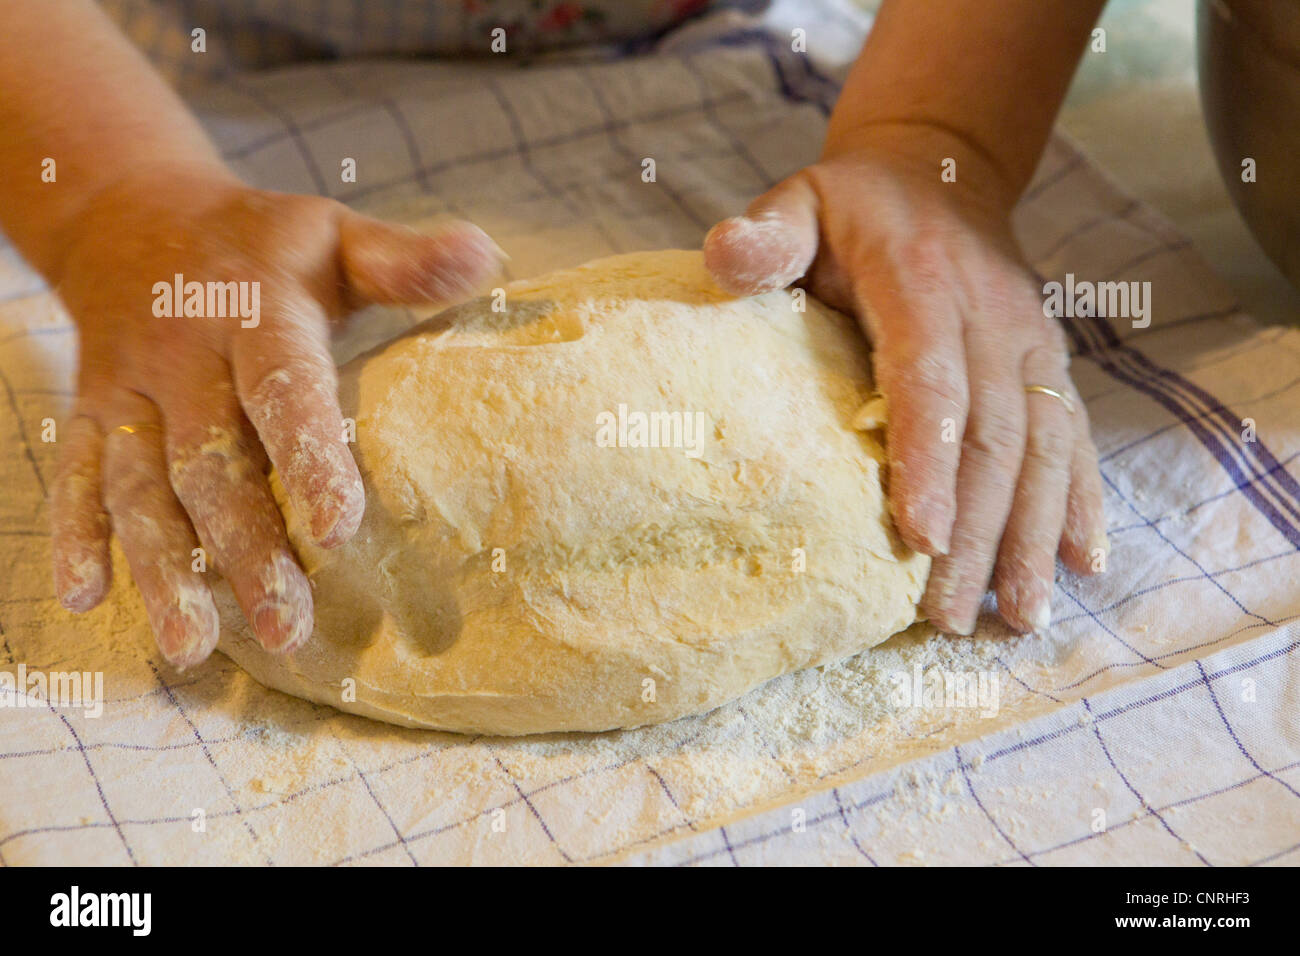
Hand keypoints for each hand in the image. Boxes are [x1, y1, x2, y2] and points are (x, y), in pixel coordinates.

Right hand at [50, 164, 501, 666]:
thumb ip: (402, 259)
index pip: (282, 387)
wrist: (129, 214)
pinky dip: (76, 533)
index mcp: (255, 310)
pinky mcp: (90, 410)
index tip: (339, 529)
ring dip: (163, 567)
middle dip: (246, 548)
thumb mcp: (334, 233)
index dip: (308, 456)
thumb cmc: (261, 243)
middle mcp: (183, 356)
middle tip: (286, 627)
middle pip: (211, 461)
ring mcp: (129, 388)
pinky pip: (75, 474)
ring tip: (193, 647)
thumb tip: (483, 255)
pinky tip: (84, 598)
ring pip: (139, 484)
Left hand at [704, 125, 1106, 633]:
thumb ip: (766, 235)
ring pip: (1041, 447)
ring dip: (1031, 535)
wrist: (941, 173)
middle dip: (976, 531)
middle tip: (946, 617)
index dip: (928, 457)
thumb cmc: (851, 207)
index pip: (929, 377)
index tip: (918, 537)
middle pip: (992, 433)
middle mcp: (991, 316)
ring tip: (1019, 617)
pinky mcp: (1050, 361)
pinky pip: (1072, 434)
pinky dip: (1079, 500)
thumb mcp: (800, 202)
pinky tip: (1082, 563)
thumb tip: (722, 257)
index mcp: (923, 281)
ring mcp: (1030, 341)